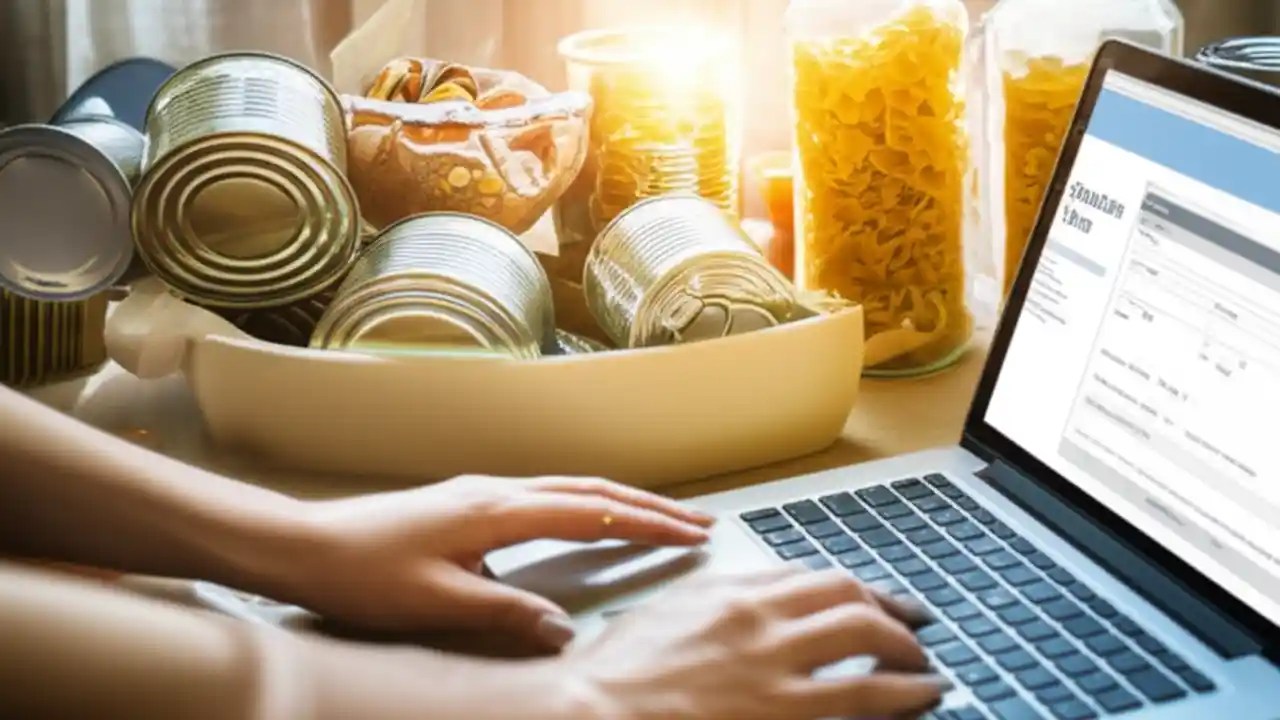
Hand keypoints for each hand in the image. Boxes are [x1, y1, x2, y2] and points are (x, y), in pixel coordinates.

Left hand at [276, 475, 712, 648]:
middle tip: (696, 521)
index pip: (590, 513)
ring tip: (658, 517)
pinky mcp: (468, 502)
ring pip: (569, 487)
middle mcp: (495, 491)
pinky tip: (588, 520)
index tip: (690, 535)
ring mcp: (482, 492)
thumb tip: (563, 631)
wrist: (306, 544)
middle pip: (590, 489)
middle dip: (649, 506)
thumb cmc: (362, 572)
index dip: (645, 526)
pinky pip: (545, 495)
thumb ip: (505, 614)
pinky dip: (585, 503)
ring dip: (619, 500)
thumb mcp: (437, 604)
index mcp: (496, 511)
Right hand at [556, 568, 950, 719]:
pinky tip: (913, 704)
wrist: (592, 711)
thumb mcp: (672, 611)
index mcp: (734, 594)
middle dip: (894, 617)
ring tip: (927, 674)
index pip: (816, 579)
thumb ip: (721, 600)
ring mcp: (776, 673)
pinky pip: (858, 705)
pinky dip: (895, 702)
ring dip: (908, 661)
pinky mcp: (783, 718)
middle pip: (853, 603)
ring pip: (868, 649)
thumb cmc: (616, 672)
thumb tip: (759, 597)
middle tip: (915, 631)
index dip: (858, 591)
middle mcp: (763, 624)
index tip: (878, 602)